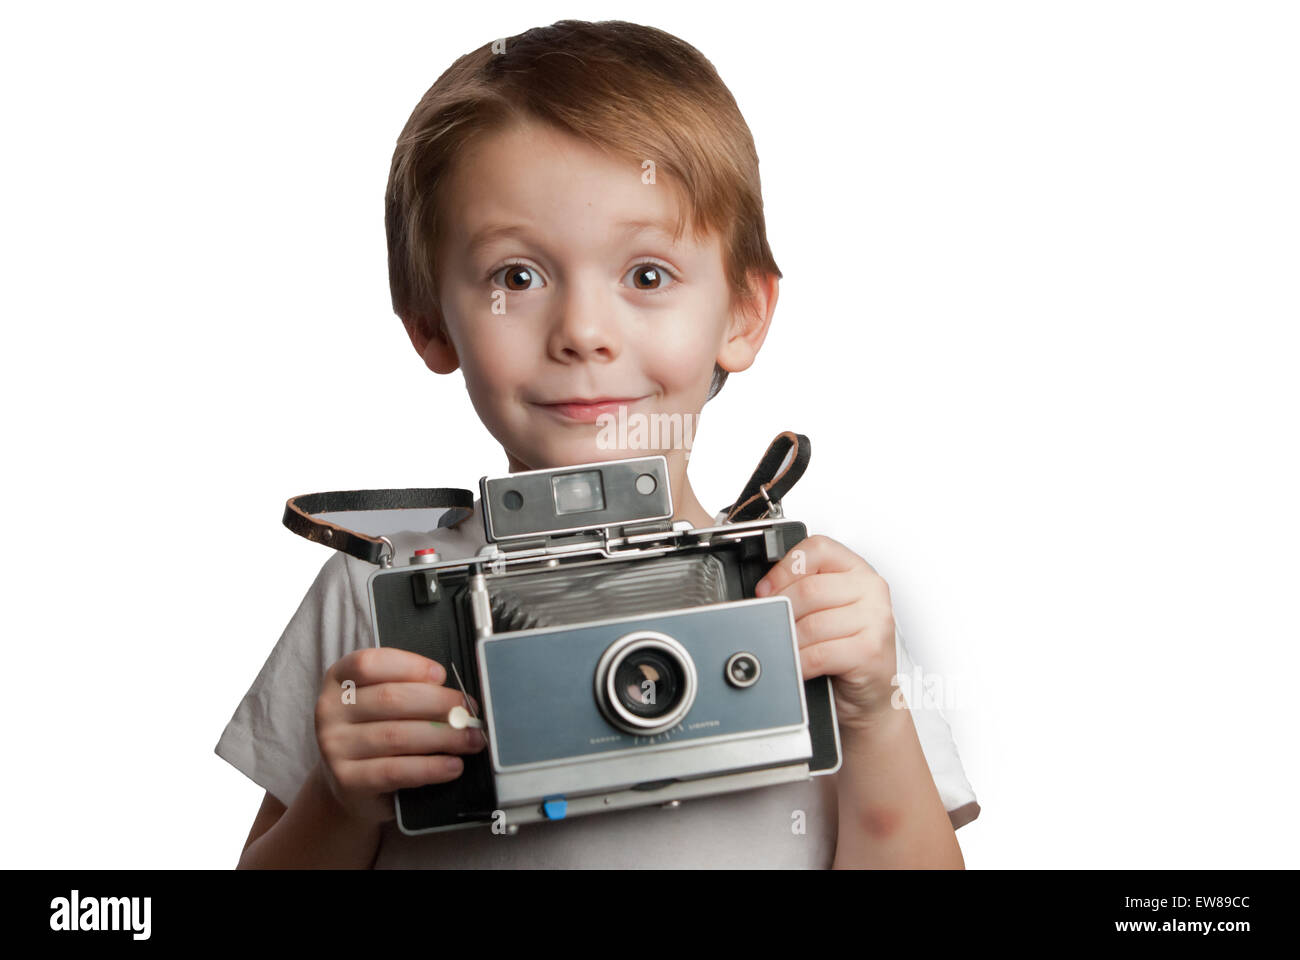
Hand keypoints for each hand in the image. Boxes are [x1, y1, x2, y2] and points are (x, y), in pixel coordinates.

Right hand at [314, 647, 485, 823]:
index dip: (410, 665)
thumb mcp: (383, 703)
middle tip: (470, 712)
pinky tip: (452, 765)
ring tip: (471, 739)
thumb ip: (410, 688)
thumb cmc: (376, 731)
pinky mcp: (346, 780)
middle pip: (390, 699)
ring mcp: (334, 746)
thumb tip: (459, 697)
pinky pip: (395, 771)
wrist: (350, 783)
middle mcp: (329, 710)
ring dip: (443, 737)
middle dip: (439, 704)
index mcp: (339, 680)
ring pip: (396, 736)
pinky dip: (430, 768)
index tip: (441, 675)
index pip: (369, 663)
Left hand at [754, 534, 897, 730]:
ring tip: (786, 648)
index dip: (784, 568)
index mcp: (858, 570)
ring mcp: (875, 619)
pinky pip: (819, 653)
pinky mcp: (870, 650)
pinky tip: (798, 666)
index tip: (767, 590)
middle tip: (772, 626)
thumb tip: (764, 593)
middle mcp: (871, 589)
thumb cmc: (845, 648)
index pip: (817, 550)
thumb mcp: (828, 609)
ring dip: (790, 640)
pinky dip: (800, 662)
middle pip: (809, 589)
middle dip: (781, 611)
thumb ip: (805, 591)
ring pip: (811, 624)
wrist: (869, 692)